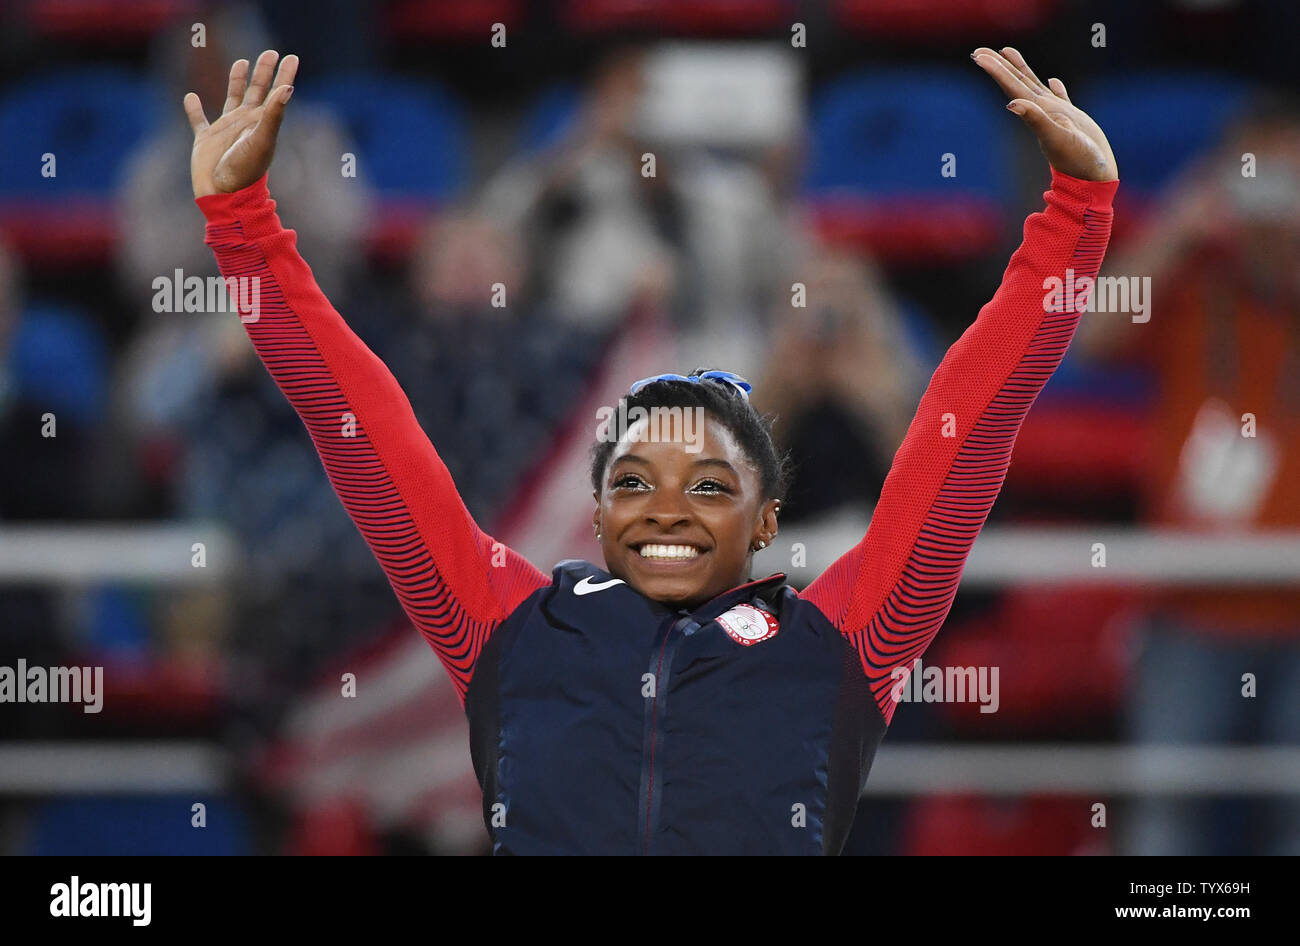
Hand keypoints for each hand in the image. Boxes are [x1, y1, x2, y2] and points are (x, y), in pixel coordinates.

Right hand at [184, 49, 298, 197]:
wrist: (225, 195)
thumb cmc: (245, 170)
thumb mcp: (261, 140)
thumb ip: (274, 114)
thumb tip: (288, 88)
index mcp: (261, 122)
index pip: (275, 93)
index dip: (283, 75)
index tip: (290, 57)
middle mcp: (245, 123)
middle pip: (256, 91)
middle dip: (263, 72)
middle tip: (271, 53)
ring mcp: (226, 131)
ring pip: (232, 99)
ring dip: (236, 81)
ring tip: (241, 62)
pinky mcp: (205, 140)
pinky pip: (199, 120)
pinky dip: (194, 110)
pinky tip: (190, 98)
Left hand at [972, 46, 1117, 181]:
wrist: (1093, 177)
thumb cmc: (1078, 159)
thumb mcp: (1057, 137)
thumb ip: (1036, 119)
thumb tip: (1011, 103)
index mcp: (1037, 112)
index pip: (1011, 86)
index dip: (996, 70)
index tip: (978, 56)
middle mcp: (1042, 111)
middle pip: (1016, 82)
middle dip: (999, 65)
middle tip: (980, 51)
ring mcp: (1056, 115)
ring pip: (1035, 86)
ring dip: (1021, 70)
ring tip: (1008, 52)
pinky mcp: (1072, 120)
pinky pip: (1060, 98)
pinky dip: (1056, 88)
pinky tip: (1053, 81)